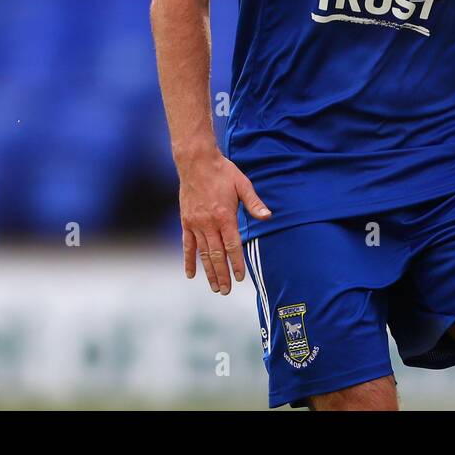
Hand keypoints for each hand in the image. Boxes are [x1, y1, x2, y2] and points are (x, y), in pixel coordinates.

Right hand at [178, 152, 271, 294]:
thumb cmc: (222, 172)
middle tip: (226, 291)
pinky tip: (191, 274)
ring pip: (203, 253)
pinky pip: (187, 245)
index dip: (236, 263)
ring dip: (209, 272)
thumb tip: (268, 216)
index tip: (240, 278)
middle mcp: (209, 223)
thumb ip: (254, 203)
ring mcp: (196, 224)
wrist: (196, 162)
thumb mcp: (243, 184)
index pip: (232, 246)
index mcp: (225, 216)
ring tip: (214, 288)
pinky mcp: (186, 222)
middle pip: (217, 255)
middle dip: (222, 275)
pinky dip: (189, 260)